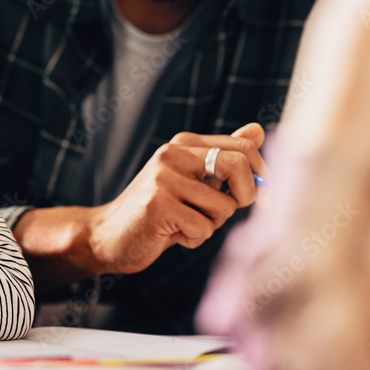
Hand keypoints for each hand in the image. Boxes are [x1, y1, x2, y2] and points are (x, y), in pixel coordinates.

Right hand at [83, 123, 268, 274]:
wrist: (108, 235)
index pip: (243, 147)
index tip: (261, 198)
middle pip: (238, 166)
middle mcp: (172, 153)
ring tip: (184, 224)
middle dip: (245, 197)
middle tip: (224, 213)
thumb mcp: (193, 181)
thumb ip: (223, 158)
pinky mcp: (157, 204)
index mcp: (183, 144)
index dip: (260, 176)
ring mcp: (163, 178)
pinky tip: (172, 234)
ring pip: (224, 206)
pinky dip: (194, 239)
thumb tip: (258, 130)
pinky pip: (203, 228)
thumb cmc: (158, 212)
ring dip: (211, 225)